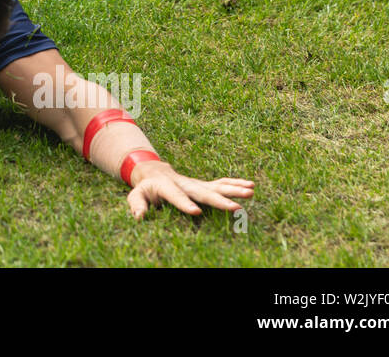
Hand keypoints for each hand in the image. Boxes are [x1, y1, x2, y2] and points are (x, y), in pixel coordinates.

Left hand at [127, 161, 255, 219]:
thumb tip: (139, 217)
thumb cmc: (146, 188)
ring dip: (234, 190)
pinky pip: (222, 184)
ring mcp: (197, 184)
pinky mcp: (205, 186)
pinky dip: (236, 184)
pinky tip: (251, 186)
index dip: (185, 204)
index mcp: (167, 186)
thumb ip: (137, 204)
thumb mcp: (136, 194)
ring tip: (251, 191)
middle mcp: (185, 183)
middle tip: (235, 208)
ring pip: (217, 186)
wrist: (155, 172)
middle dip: (219, 200)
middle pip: (203, 192)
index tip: (196, 212)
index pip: (176, 196)